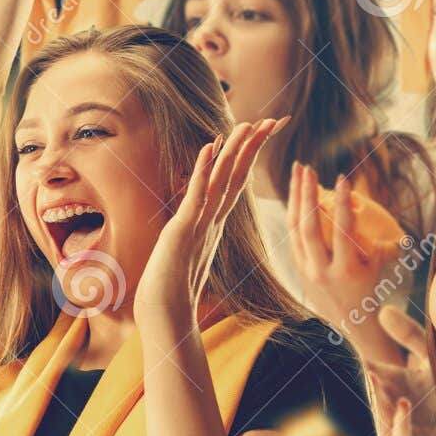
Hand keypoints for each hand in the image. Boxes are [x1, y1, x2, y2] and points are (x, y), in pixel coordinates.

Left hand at [136, 117, 287, 323]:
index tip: (256, 133)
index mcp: (212, 225)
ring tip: (247, 125)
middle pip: (237, 177)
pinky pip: (197, 194)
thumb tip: (191, 234)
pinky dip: (204, 169)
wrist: (165, 313)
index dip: (246, 158)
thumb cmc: (171, 290)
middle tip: (270, 121)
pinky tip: (211, 146)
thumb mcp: (183, 255)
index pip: (234, 184)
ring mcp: (200, 225)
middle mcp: (212, 222)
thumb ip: (191, 240)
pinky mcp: (184, 229)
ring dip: (235, 151)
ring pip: (222, 180)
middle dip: (252, 147)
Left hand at [286, 163, 393, 334]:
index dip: (344, 203)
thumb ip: (392, 247)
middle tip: (307, 167)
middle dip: (305, 194)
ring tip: (298, 172)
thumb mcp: (383, 267)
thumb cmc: (372, 288)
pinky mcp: (298, 267)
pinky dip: (294, 212)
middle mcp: (321, 270)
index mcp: (346, 269)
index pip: (343, 231)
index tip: (343, 178)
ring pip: (295, 229)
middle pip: (308, 227)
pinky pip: (292, 235)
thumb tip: (409, 232)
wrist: (351, 320)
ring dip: (294, 198)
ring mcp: (306, 269)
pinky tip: (295, 193)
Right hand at [365, 307, 435, 435]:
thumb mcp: (430, 362)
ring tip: (373, 376)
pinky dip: (401, 422)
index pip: (366, 368)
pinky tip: (404, 405)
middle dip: (363, 376)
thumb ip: (410, 336)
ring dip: (377, 397)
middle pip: (370, 390)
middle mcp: (384, 407)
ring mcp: (392, 430)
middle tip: (355, 357)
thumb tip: (383, 310)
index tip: (340, 340)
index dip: (354, 357)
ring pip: (380, 412)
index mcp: (386, 385)